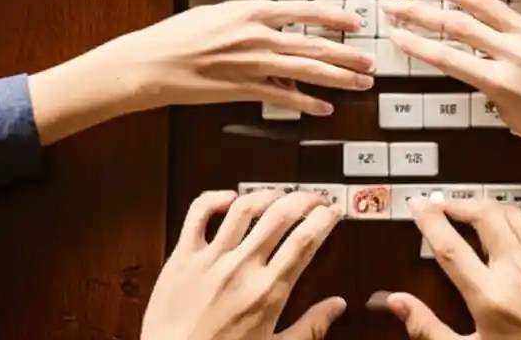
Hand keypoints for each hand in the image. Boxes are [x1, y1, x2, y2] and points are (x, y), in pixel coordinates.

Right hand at [29, 0, 373, 143]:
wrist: (152, 62)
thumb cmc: (179, 35)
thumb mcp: (218, 12)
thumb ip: (250, 18)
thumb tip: (275, 23)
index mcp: (252, 10)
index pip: (305, 11)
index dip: (335, 17)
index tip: (357, 23)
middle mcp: (258, 35)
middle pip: (314, 44)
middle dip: (347, 54)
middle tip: (370, 61)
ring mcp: (253, 64)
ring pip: (307, 71)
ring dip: (338, 78)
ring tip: (360, 84)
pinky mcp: (244, 90)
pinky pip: (284, 97)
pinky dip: (307, 103)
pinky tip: (324, 108)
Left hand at [142, 190, 346, 339]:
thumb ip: (310, 327)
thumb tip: (337, 306)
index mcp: (267, 292)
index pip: (305, 240)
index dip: (324, 218)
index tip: (332, 212)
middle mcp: (241, 268)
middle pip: (281, 215)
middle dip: (304, 199)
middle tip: (314, 197)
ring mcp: (211, 258)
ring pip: (244, 207)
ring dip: (267, 194)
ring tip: (279, 194)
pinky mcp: (183, 256)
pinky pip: (198, 213)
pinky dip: (215, 198)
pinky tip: (229, 199)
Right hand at [377, 198, 520, 339]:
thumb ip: (430, 328)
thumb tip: (397, 303)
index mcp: (491, 298)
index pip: (450, 246)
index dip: (429, 220)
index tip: (417, 205)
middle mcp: (520, 273)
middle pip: (482, 215)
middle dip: (458, 203)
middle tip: (444, 204)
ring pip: (512, 214)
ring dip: (489, 209)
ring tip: (476, 213)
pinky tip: (515, 237)